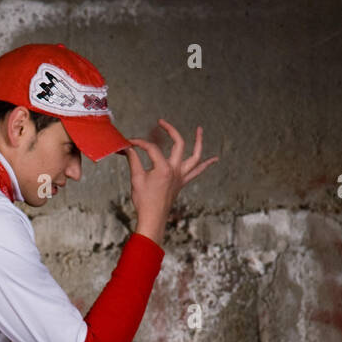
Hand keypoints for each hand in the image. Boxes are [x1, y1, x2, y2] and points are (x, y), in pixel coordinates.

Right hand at [121, 119, 218, 245]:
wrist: (153, 219)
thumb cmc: (144, 201)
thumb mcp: (136, 179)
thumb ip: (133, 160)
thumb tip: (127, 148)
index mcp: (163, 168)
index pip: (151, 148)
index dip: (139, 143)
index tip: (130, 143)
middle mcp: (176, 170)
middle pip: (178, 143)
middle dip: (171, 130)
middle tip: (162, 122)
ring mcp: (181, 177)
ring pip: (196, 157)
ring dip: (199, 143)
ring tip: (200, 130)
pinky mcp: (182, 182)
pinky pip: (197, 171)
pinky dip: (206, 164)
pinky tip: (214, 159)